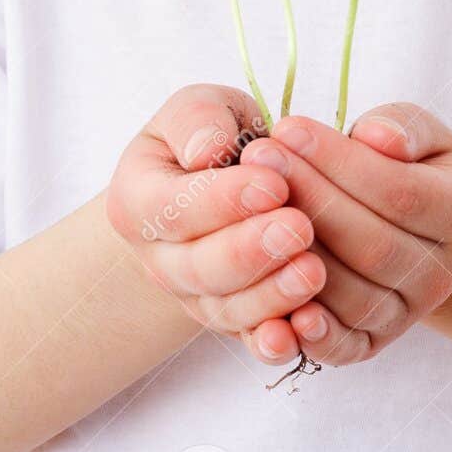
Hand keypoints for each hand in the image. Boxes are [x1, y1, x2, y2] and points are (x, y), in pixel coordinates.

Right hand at [105, 83, 324, 356]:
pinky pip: (250, 340)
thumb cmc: (210, 137)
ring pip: (228, 308)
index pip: (173, 209)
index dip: (222, 200)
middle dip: (251, 251)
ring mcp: (194, 297)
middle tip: (299, 228)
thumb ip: (197, 120)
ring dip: (272, 294)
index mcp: (137, 201)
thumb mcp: (197, 110)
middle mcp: (159, 259)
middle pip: (199, 268)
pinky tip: (304, 330)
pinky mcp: (233, 320)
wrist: (218, 183)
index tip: (273, 183)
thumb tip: (207, 150)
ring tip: (314, 270)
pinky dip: (275, 342)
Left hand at [237, 102, 451, 366]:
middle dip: (308, 198)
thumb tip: (376, 137)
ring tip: (250, 209)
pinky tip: (278, 311)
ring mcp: (411, 313)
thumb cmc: (413, 165)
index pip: (399, 192)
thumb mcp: (421, 132)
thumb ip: (404, 126)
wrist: (422, 227)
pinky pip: (345, 347)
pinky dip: (312, 336)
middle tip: (258, 158)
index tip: (288, 128)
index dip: (339, 161)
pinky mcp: (376, 343)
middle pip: (372, 246)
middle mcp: (445, 273)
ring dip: (295, 256)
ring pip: (353, 296)